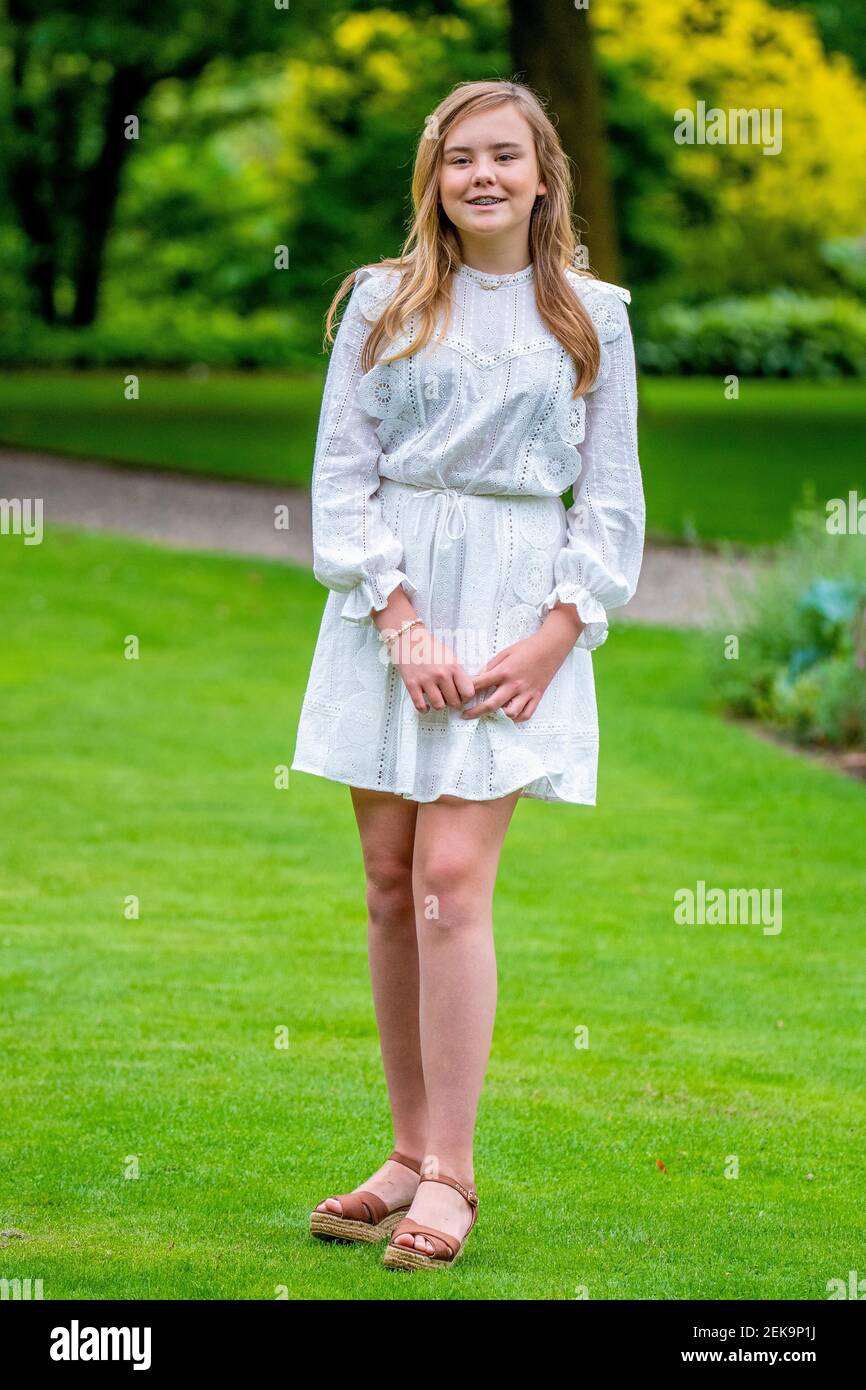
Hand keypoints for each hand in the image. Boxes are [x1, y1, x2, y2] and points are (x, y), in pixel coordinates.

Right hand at [386, 622, 475, 713]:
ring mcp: (426, 680)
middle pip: (454, 702)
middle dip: (453, 703)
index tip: (461, 696)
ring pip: (439, 706)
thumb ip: (458, 674)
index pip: (468, 692)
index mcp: (454, 667)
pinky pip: (420, 706)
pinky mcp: (412, 684)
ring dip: (439, 705)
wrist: (409, 639)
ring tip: (438, 699)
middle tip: (449, 699)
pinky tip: (426, 706)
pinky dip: (424, 709)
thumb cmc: (431, 649)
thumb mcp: (450, 657)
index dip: (466, 697)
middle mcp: (441, 674)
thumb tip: (465, 692)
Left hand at [461, 624, 576, 722]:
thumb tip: (479, 678)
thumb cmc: (527, 648)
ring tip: (496, 708)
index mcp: (504, 672)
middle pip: (491, 705)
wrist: (551, 647)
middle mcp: (514, 685)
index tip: (460, 697)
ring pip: (510, 713)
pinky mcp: (536, 696)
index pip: (480, 685)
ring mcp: (526, 692)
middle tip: (465, 715)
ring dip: (500, 713)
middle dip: (475, 712)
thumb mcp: (505, 652)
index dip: (467, 692)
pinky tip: (511, 712)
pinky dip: (517, 717)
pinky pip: (526, 714)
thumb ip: (491, 666)